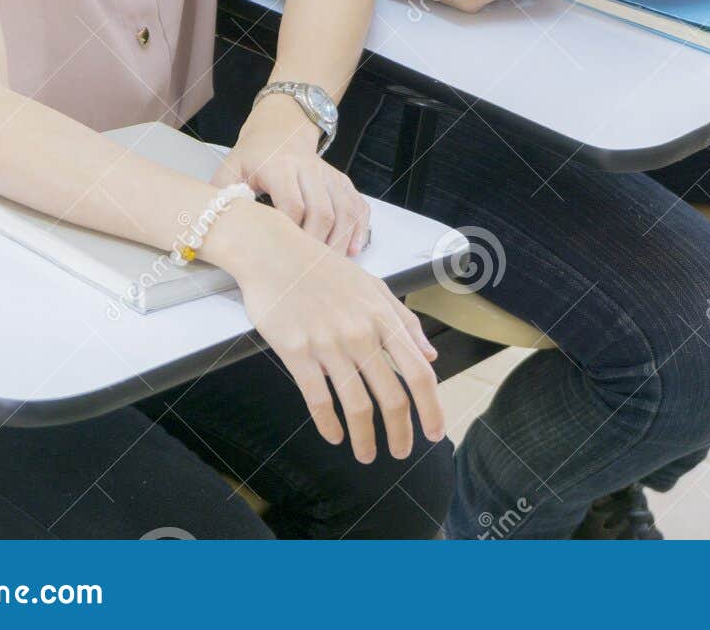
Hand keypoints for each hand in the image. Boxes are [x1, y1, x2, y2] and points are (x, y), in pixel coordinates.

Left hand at [217, 94, 370, 255]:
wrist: (279, 130)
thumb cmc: (252, 157)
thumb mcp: (230, 170)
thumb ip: (224, 198)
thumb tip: (220, 230)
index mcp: (278, 167)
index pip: (292, 204)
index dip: (291, 232)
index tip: (284, 254)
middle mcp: (309, 168)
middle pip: (322, 210)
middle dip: (319, 242)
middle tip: (309, 268)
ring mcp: (328, 174)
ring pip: (344, 209)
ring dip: (342, 239)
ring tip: (333, 265)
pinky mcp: (341, 180)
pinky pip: (358, 204)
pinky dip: (360, 228)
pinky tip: (354, 248)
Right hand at [227, 206, 442, 460]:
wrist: (275, 252)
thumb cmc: (325, 270)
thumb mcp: (375, 287)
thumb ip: (405, 322)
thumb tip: (431, 355)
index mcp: (384, 319)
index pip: (418, 373)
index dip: (431, 408)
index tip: (434, 432)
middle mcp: (361, 334)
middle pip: (392, 397)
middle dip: (401, 432)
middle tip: (401, 452)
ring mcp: (329, 344)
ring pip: (357, 405)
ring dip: (366, 438)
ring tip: (366, 456)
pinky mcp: (297, 351)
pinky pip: (318, 399)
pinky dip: (329, 425)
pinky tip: (335, 437)